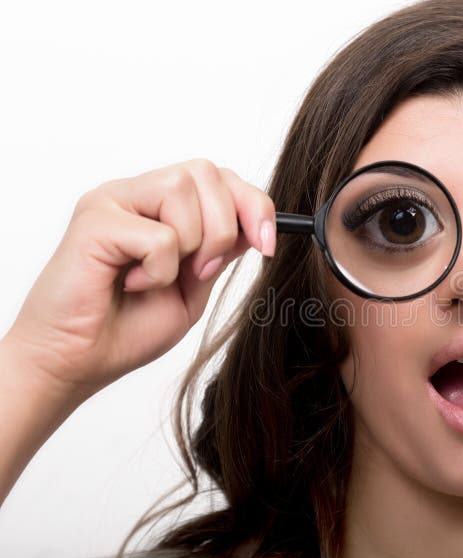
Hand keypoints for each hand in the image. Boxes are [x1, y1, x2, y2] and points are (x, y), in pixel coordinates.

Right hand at [3, 158, 274, 406]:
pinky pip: (158, 234)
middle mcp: (136, 195)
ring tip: (159, 278)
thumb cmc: (126, 328)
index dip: (254, 206)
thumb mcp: (193, 288)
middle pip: (207, 173)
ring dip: (191, 245)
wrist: (78, 362)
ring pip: (183, 189)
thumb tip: (254, 225)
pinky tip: (131, 283)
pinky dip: (159, 270)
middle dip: (223, 229)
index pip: (221, 178)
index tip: (267, 244)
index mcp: (161, 208)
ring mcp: (113, 202)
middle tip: (201, 273)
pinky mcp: (94, 221)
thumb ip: (220, 253)